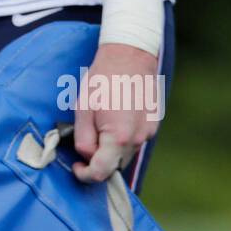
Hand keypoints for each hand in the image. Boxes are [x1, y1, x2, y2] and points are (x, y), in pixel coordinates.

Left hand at [72, 43, 162, 182]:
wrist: (129, 55)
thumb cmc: (103, 79)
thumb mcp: (83, 109)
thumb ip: (83, 139)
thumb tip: (87, 156)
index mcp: (118, 137)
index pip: (101, 172)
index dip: (85, 175)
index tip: (76, 167)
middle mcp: (138, 139)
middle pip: (115, 164)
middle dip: (99, 159)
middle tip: (86, 138)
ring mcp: (149, 132)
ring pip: (126, 154)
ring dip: (112, 148)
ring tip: (101, 122)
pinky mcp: (154, 125)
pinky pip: (135, 141)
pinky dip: (123, 138)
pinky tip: (115, 117)